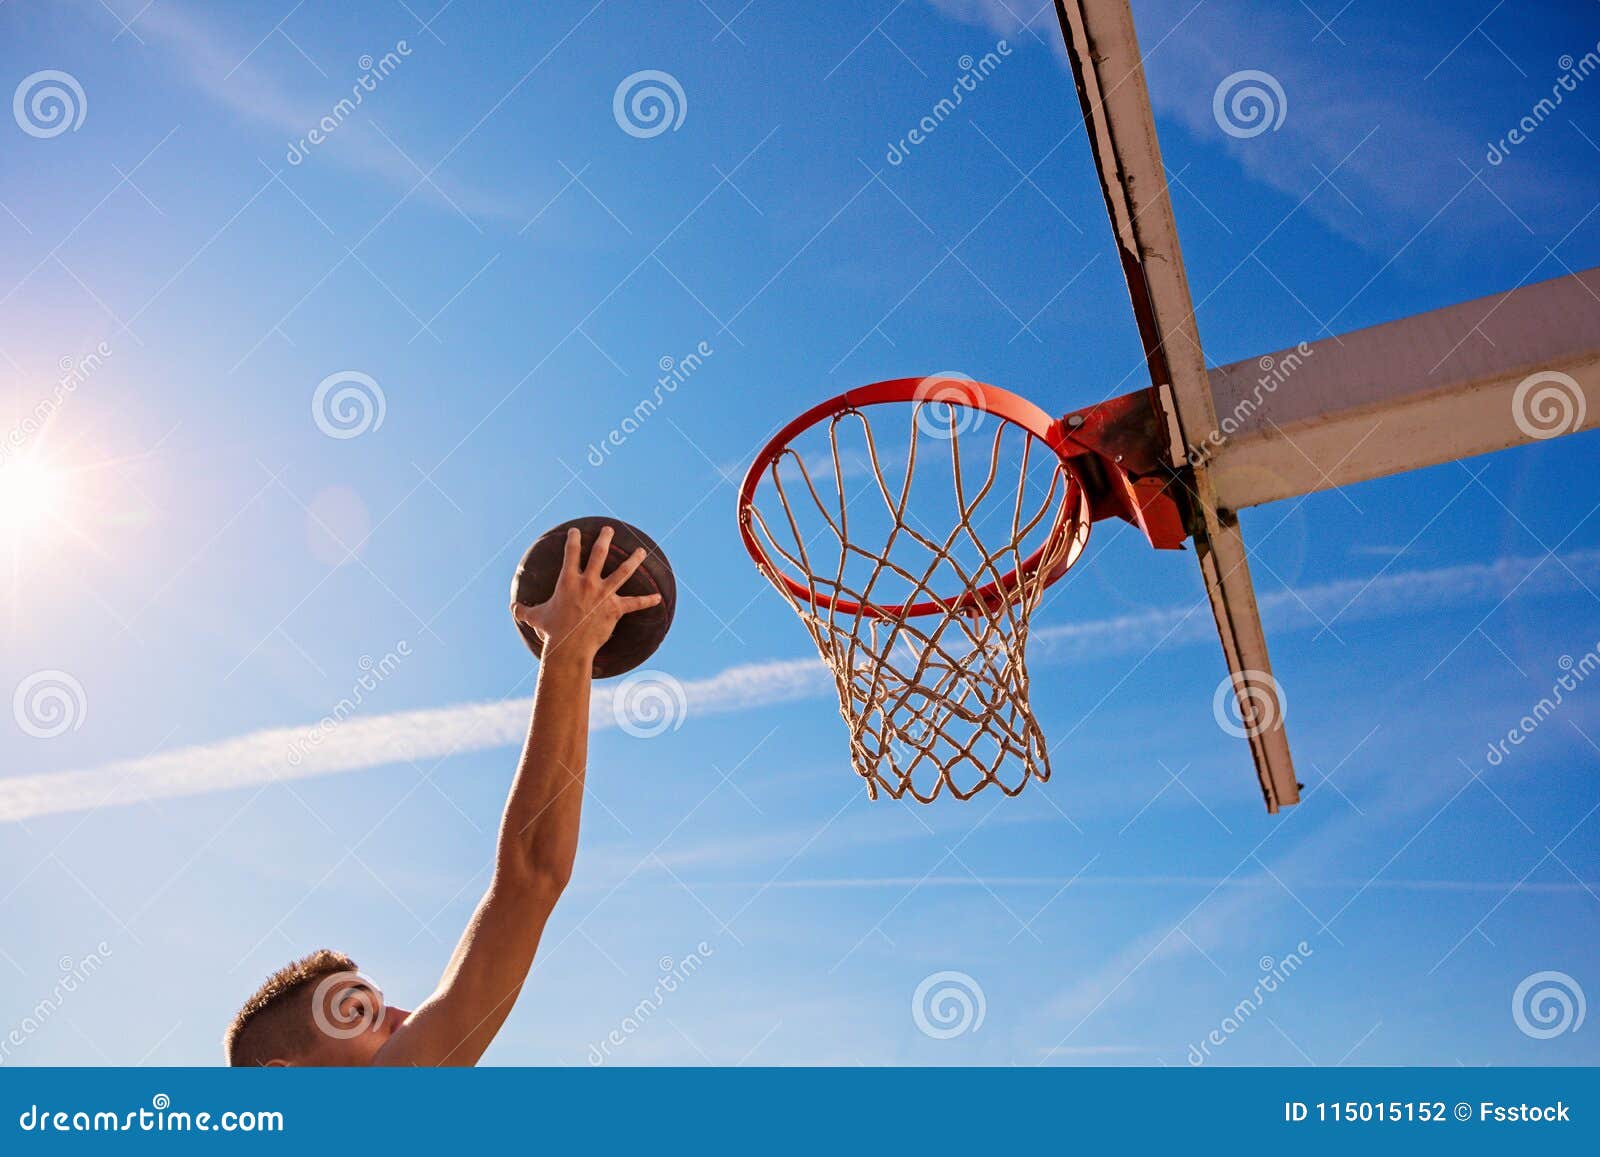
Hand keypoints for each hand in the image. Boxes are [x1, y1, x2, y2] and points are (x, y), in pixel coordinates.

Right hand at [511, 526, 661, 662]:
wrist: (569, 646)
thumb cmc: (552, 631)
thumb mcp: (534, 618)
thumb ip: (523, 610)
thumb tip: (512, 608)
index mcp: (568, 581)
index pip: (571, 554)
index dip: (573, 540)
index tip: (576, 531)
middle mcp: (588, 582)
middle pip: (599, 554)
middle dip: (604, 539)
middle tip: (609, 529)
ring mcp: (603, 594)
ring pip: (622, 571)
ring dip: (633, 560)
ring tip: (642, 551)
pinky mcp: (615, 609)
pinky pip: (635, 603)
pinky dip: (647, 601)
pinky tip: (659, 598)